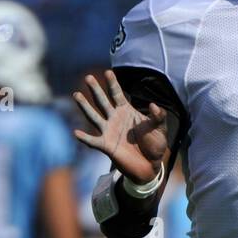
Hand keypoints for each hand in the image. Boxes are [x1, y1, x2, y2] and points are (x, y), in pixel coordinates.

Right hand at [73, 70, 169, 185]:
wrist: (150, 165)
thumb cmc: (155, 145)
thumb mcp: (160, 129)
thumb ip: (158, 117)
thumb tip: (153, 105)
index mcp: (126, 111)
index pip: (117, 94)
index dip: (113, 83)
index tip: (108, 72)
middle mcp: (115, 118)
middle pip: (103, 101)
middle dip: (96, 90)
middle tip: (88, 77)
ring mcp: (109, 131)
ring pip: (94, 117)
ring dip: (85, 106)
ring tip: (76, 95)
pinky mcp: (106, 146)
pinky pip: (93, 141)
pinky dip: (85, 138)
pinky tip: (76, 132)